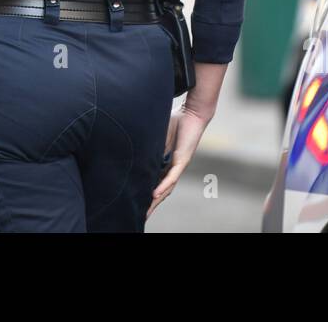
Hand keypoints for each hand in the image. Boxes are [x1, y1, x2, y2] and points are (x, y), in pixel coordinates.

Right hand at [147, 101, 212, 217]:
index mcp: (166, 162)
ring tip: (146, 211)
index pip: (156, 181)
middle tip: (141, 216)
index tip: (137, 203)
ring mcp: (178, 165)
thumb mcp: (157, 137)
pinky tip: (154, 195)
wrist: (193, 112)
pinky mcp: (183, 160)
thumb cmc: (175, 121)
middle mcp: (173, 167)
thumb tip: (134, 155)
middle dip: (151, 204)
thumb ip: (149, 148)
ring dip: (156, 200)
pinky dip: (163, 186)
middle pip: (161, 190)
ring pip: (167, 188)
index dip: (147, 193)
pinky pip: (172, 176)